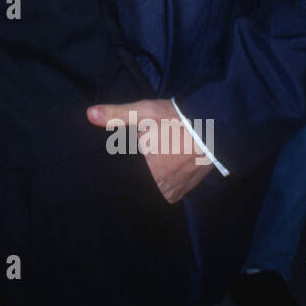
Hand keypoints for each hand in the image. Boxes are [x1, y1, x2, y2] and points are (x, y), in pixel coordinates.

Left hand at [86, 99, 212, 203]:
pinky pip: (167, 192)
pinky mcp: (185, 191)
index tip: (111, 167)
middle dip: (136, 177)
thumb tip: (89, 114)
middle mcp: (161, 188)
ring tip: (150, 166)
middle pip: (140, 187)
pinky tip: (161, 171)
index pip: (124, 181)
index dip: (118, 174)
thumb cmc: (176, 121)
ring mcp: (175, 191)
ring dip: (149, 182)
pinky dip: (162, 184)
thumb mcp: (145, 113)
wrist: (216, 128)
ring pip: (153, 191)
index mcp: (148, 173)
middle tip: (140, 160)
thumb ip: (116, 115)